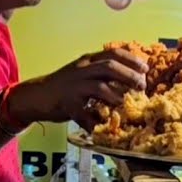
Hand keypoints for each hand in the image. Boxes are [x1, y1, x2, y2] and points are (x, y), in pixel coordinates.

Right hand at [9, 48, 146, 130]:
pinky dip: (96, 122)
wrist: (36, 96)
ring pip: (99, 87)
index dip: (132, 59)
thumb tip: (129, 81)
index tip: (146, 67)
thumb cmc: (64, 86)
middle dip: (129, 75)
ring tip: (126, 103)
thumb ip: (102, 74)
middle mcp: (81, 70)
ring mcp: (73, 87)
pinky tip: (104, 127)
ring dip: (117, 96)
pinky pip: (85, 115)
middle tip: (142, 86)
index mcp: (87, 61)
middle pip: (109, 67)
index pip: (113, 53)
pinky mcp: (67, 104)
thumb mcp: (83, 73)